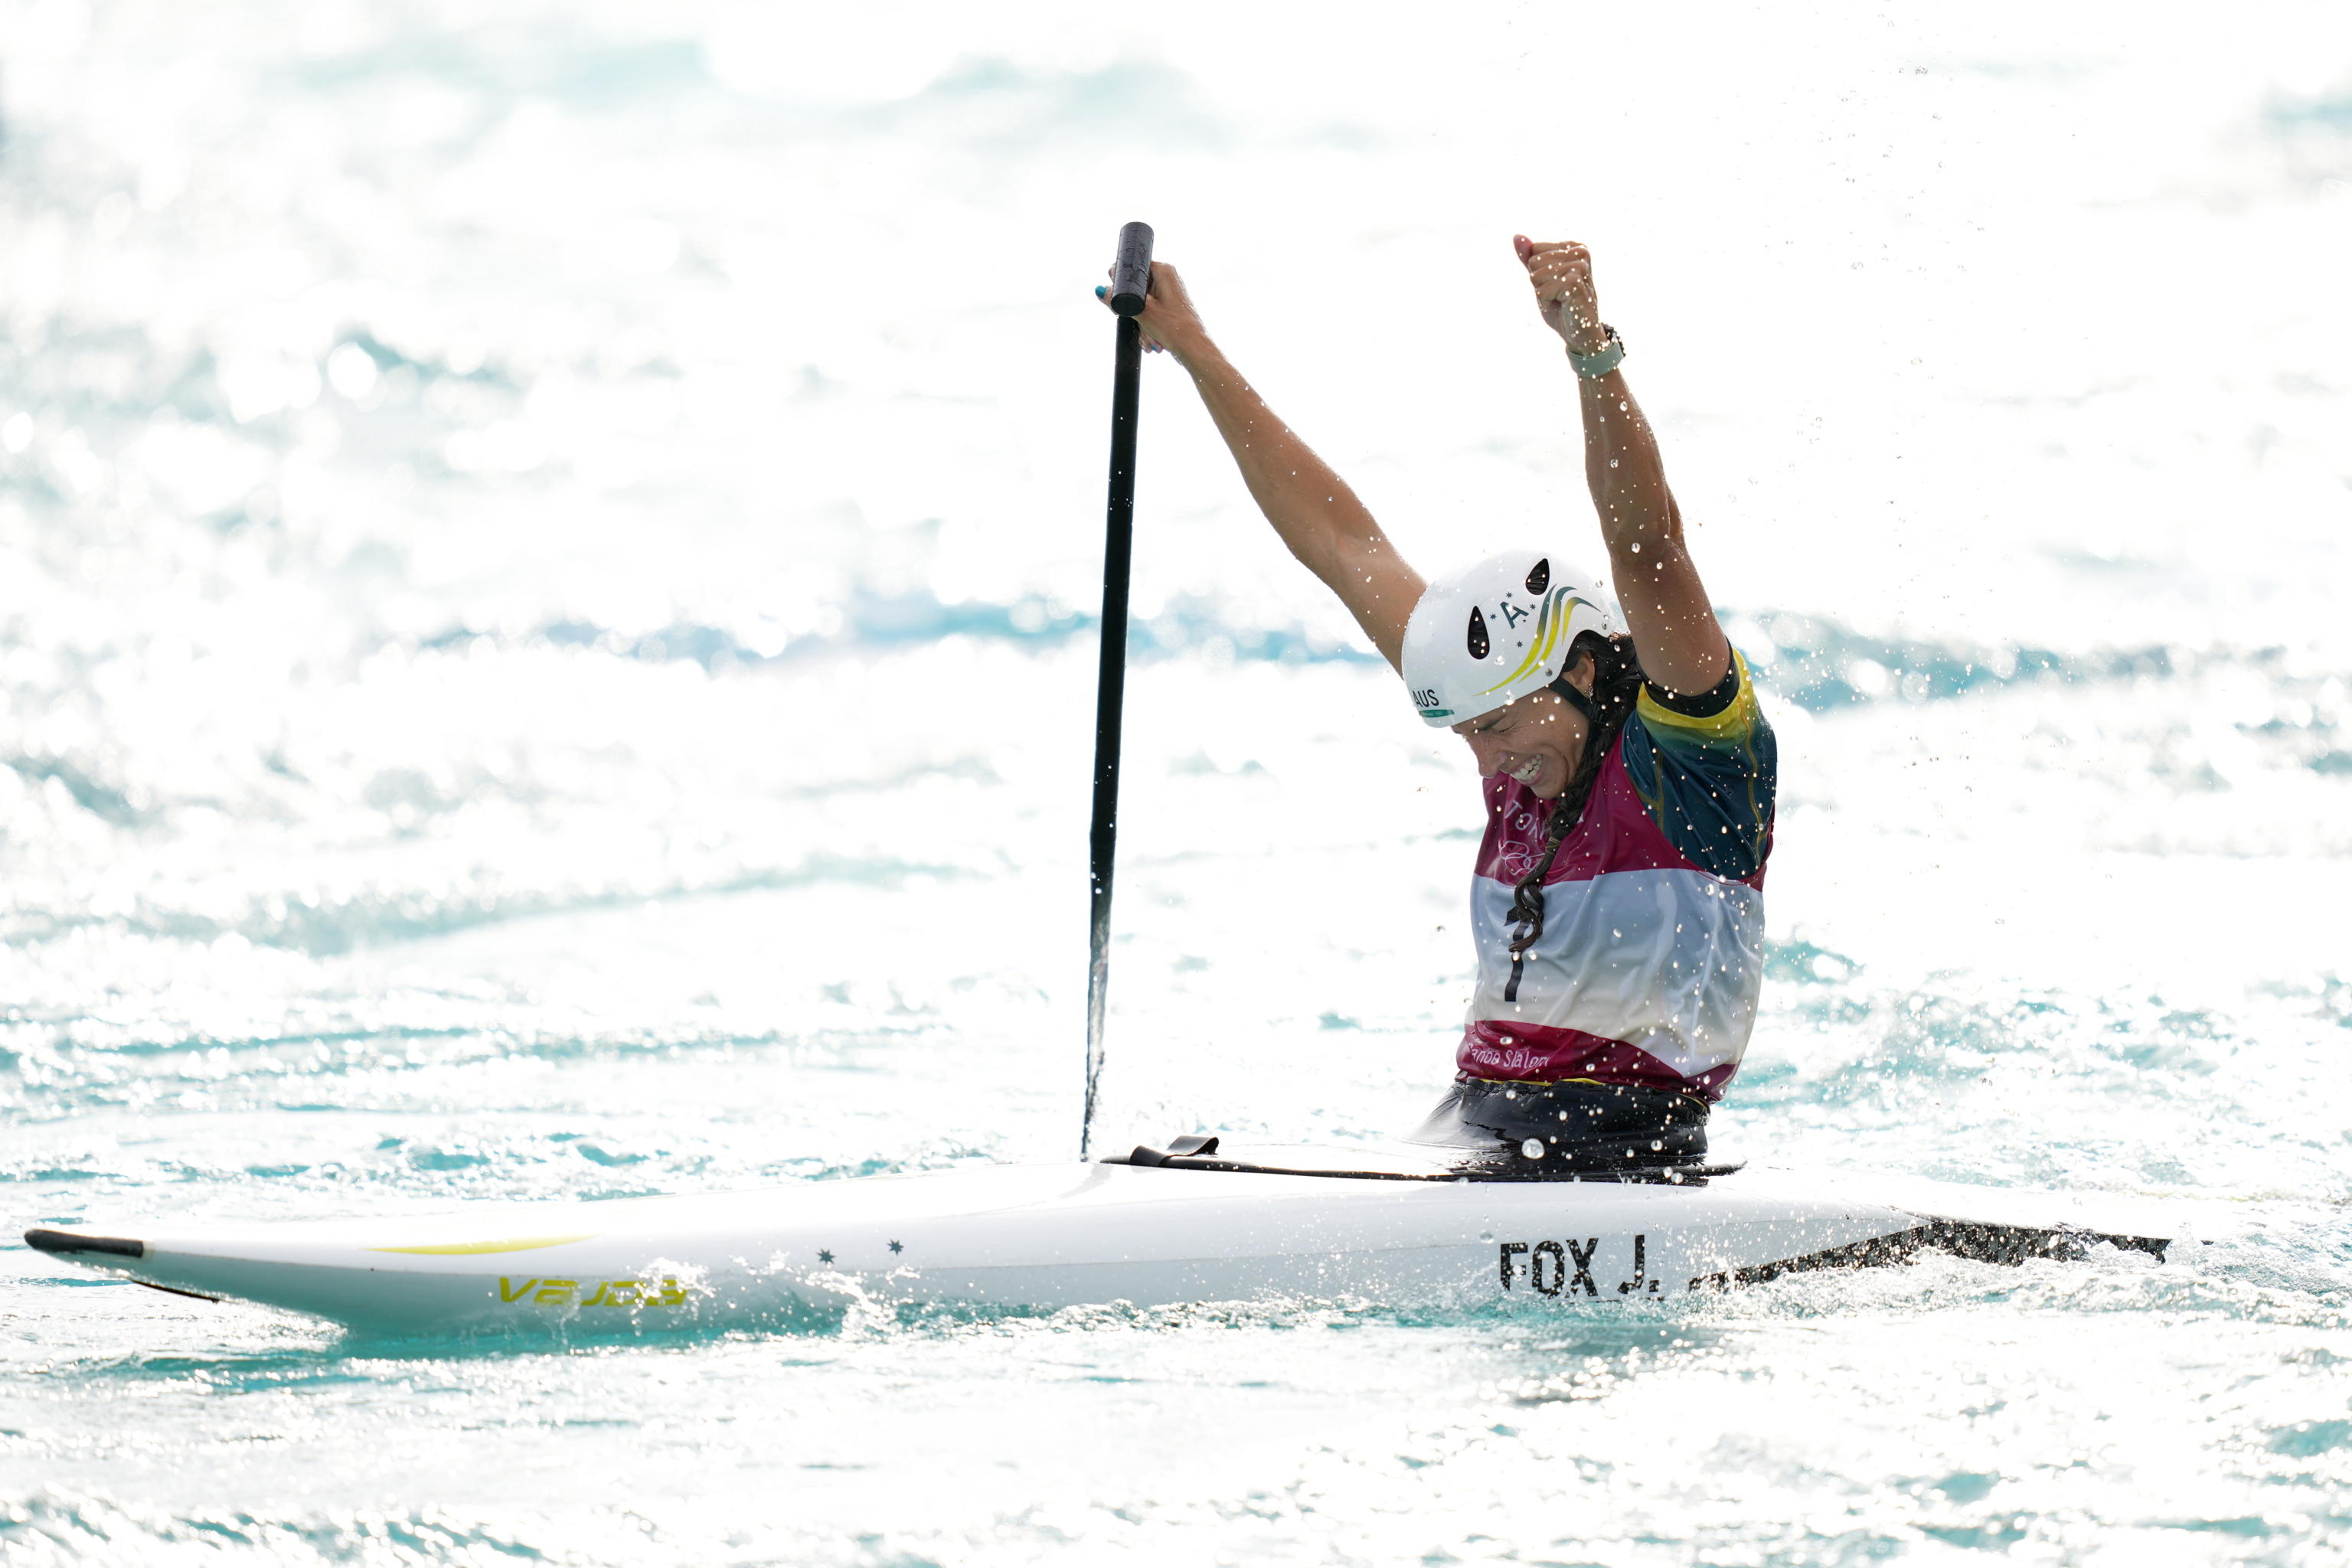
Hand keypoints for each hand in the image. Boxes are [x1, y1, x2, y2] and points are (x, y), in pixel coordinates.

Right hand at [1097, 260, 1210, 364]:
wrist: (1194, 349)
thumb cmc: (1174, 327)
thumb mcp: (1141, 311)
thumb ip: (1118, 299)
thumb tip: (1101, 290)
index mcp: (1163, 270)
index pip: (1133, 267)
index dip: (1123, 284)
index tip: (1123, 300)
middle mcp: (1168, 278)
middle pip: (1136, 290)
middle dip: (1134, 313)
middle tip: (1140, 323)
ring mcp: (1170, 294)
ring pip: (1143, 306)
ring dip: (1142, 325)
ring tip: (1150, 337)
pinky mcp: (1170, 308)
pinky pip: (1152, 315)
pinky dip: (1149, 329)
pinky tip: (1153, 342)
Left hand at [1514, 236, 1607, 355]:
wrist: (1581, 332)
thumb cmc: (1561, 305)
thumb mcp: (1541, 278)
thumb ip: (1529, 257)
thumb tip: (1516, 236)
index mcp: (1574, 246)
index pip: (1534, 251)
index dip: (1538, 273)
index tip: (1555, 284)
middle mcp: (1580, 252)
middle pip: (1534, 262)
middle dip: (1539, 284)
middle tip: (1558, 295)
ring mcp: (1580, 266)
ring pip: (1536, 276)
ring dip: (1543, 294)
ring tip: (1560, 300)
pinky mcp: (1575, 282)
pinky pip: (1542, 291)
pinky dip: (1547, 303)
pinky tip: (1563, 306)